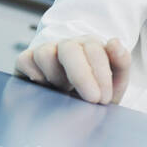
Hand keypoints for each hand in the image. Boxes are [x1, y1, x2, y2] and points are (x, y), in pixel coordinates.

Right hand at [14, 35, 129, 104]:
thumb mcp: (116, 81)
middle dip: (81, 76)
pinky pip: (25, 60)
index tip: (103, 99)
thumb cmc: (98, 91)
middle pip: (70, 49)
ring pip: (45, 54)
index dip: (100, 75)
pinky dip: (34, 75)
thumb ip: (121, 62)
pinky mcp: (27, 59)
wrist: (74, 105)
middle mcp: (69, 45)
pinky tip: (44, 87)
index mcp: (92, 46)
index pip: (95, 51)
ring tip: (64, 92)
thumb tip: (114, 41)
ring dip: (56, 77)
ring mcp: (46, 50)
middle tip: (91, 99)